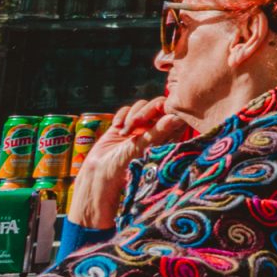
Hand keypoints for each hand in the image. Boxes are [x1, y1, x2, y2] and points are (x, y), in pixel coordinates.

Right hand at [66, 97, 190, 229]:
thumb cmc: (124, 165)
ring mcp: (139, 126)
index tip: (158, 112)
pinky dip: (121, 116)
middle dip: (145, 112)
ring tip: (123, 133)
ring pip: (142, 105)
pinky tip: (116, 128)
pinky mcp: (124, 124)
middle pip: (158, 104)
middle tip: (135, 124)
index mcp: (166, 136)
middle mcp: (155, 129)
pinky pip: (126, 109)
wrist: (99, 172)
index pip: (174, 114)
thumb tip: (178, 116)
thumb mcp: (142, 147)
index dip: (167, 108)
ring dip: (131, 116)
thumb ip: (159, 131)